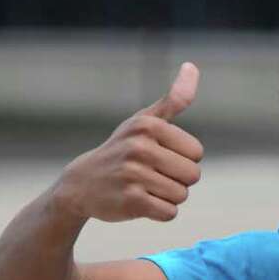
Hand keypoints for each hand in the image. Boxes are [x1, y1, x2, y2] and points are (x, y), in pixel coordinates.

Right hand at [52, 63, 203, 223]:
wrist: (81, 184)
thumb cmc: (122, 150)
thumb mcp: (144, 121)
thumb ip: (173, 99)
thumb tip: (192, 66)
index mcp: (148, 125)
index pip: (197, 153)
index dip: (183, 159)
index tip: (159, 157)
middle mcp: (140, 147)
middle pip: (192, 175)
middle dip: (177, 180)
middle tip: (151, 176)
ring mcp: (134, 175)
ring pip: (181, 195)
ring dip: (167, 197)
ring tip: (144, 188)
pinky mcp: (131, 201)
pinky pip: (169, 213)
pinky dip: (159, 212)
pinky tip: (140, 202)